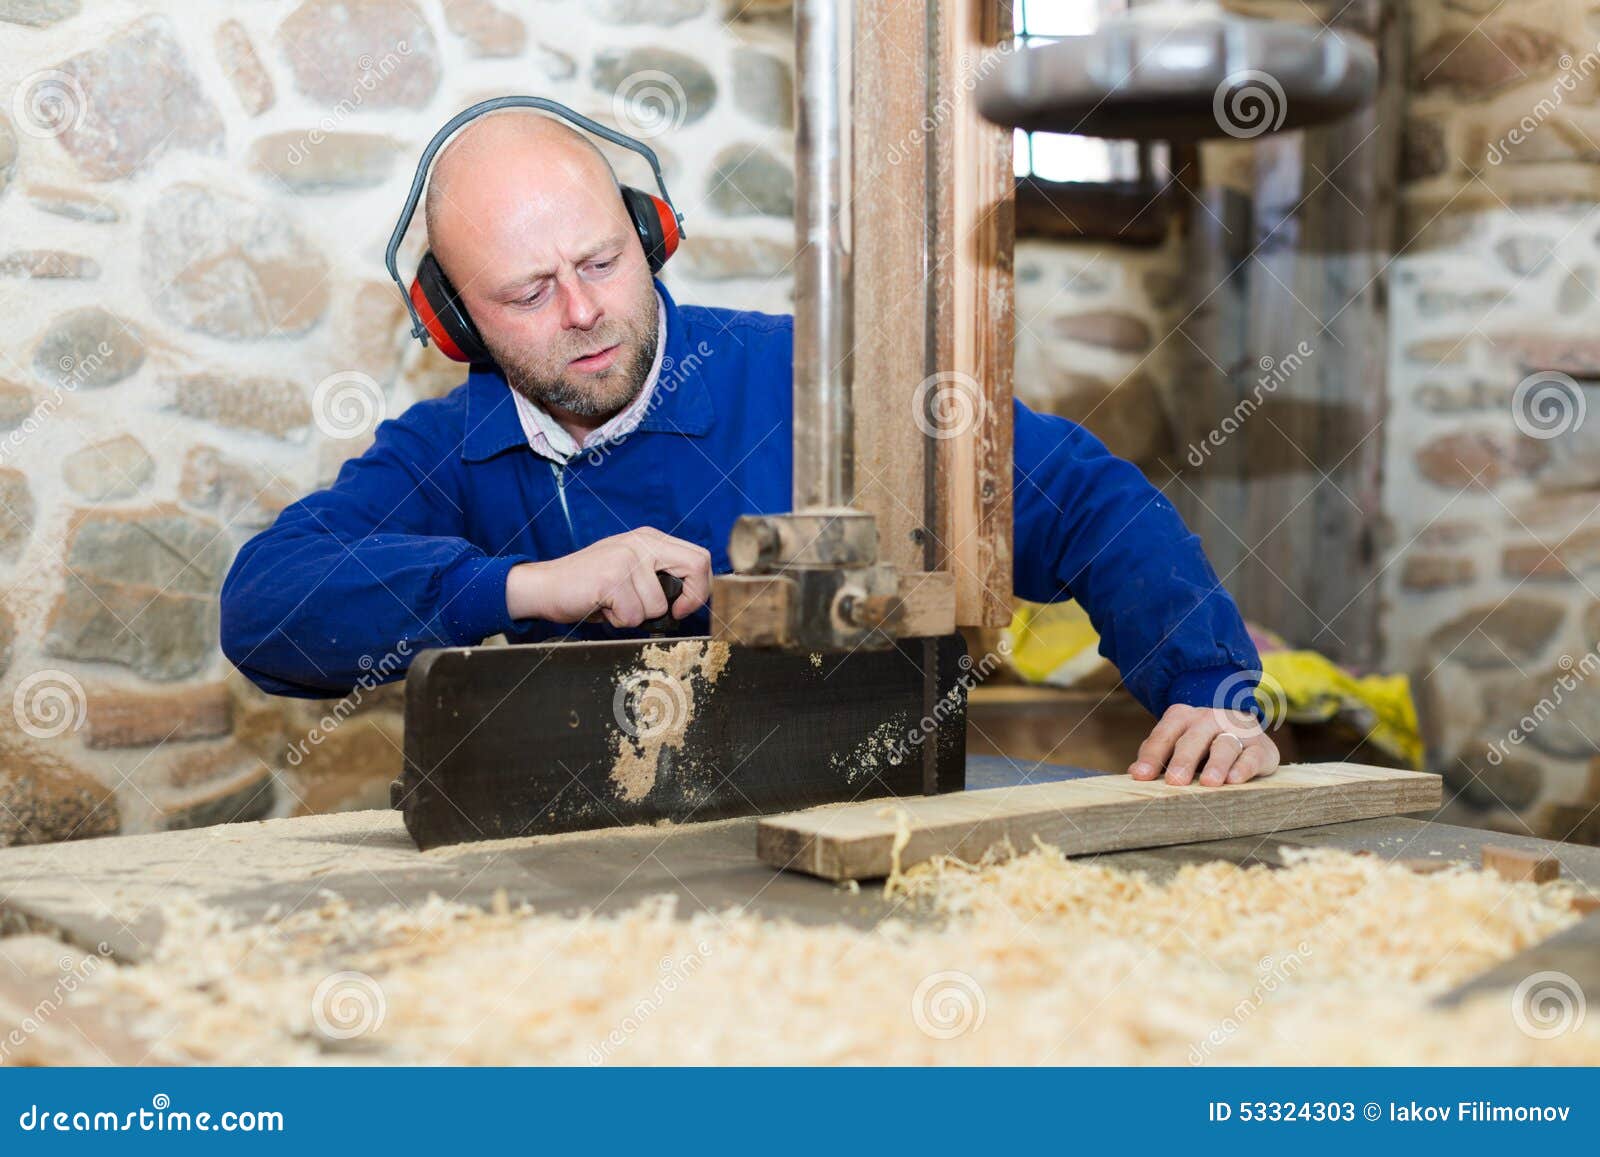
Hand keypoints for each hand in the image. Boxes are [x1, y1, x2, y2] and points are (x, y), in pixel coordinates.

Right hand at [506, 527, 711, 628]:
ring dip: (638, 616)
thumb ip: (658, 576)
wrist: (546, 585)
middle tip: (671, 615)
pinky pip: (634, 616)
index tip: (683, 606)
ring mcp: (626, 558)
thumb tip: (690, 599)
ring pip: (658, 605)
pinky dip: (620, 621)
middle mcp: (641, 543)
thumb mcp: (630, 569)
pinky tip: (604, 607)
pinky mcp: (612, 578)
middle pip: (696, 566)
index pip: (699, 557)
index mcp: (649, 539)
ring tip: (615, 605)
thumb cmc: (590, 585)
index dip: (699, 587)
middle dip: (689, 600)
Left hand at [1127, 704, 1279, 786]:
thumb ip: (1157, 754)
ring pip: (1225, 745)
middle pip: (1193, 739)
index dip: (1152, 755)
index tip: (1141, 776)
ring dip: (1216, 764)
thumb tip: (1135, 772)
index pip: (1164, 735)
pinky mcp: (1261, 747)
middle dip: (1183, 760)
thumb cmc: (1199, 741)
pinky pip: (1252, 756)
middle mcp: (1210, 719)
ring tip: (1208, 783)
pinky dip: (1243, 768)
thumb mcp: (1176, 741)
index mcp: (1182, 717)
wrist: (1242, 722)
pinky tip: (1234, 780)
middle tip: (1174, 782)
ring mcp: (1237, 731)